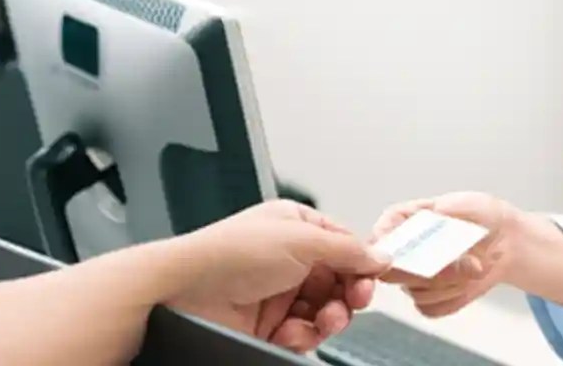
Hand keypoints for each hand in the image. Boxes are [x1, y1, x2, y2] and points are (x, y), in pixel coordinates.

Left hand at [167, 201, 389, 351]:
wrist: (182, 293)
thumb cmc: (228, 253)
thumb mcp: (301, 240)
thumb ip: (347, 249)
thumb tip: (380, 255)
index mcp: (296, 226)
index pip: (344, 245)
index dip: (361, 263)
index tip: (371, 278)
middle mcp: (289, 257)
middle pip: (338, 281)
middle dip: (348, 295)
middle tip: (353, 302)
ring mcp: (278, 291)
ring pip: (324, 310)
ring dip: (329, 318)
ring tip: (325, 320)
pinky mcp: (268, 323)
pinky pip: (303, 333)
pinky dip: (304, 335)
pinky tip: (293, 331)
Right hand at [371, 192, 520, 317]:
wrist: (504, 241)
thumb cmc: (482, 216)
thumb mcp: (469, 202)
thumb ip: (449, 209)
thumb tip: (437, 214)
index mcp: (401, 220)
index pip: (380, 236)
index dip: (388, 249)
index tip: (415, 254)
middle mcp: (399, 251)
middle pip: (392, 273)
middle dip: (433, 273)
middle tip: (470, 264)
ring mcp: (410, 278)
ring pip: (417, 293)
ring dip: (453, 283)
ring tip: (476, 266)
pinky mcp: (427, 299)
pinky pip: (431, 308)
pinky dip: (455, 298)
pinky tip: (469, 282)